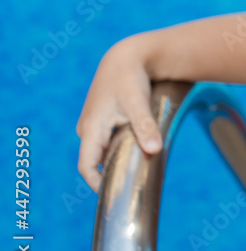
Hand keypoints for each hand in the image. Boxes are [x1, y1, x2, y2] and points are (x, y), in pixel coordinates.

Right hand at [76, 37, 161, 192]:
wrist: (127, 56)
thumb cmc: (130, 78)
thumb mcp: (138, 102)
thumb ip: (145, 126)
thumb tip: (154, 150)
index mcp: (91, 128)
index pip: (87, 166)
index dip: (97, 183)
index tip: (115, 195)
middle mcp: (88, 128)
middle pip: (95, 160)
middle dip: (111, 172)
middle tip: (134, 183)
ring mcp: (94, 124)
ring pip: (102, 150)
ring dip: (116, 158)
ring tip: (138, 167)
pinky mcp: (102, 119)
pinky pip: (107, 140)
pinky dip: (119, 147)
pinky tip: (138, 149)